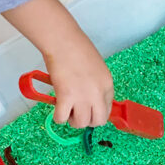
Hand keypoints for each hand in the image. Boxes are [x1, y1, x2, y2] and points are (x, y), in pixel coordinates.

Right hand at [3, 0, 113, 127]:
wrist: (63, 41)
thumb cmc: (77, 48)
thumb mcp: (97, 68)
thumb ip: (96, 84)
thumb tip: (89, 98)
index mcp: (107, 85)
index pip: (107, 110)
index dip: (96, 112)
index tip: (88, 109)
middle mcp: (98, 94)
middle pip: (98, 121)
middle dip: (87, 121)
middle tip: (77, 112)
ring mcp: (83, 97)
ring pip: (81, 123)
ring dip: (72, 120)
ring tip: (67, 110)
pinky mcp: (66, 98)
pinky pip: (62, 119)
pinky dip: (58, 117)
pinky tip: (57, 108)